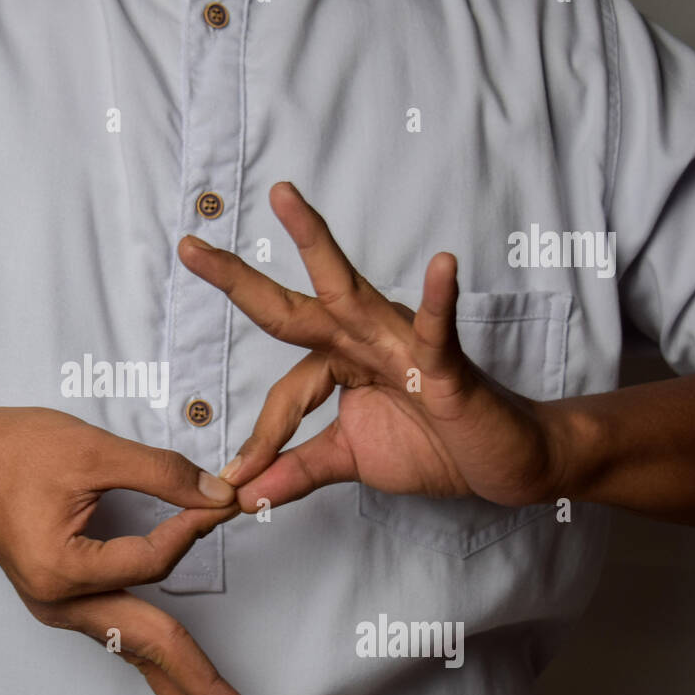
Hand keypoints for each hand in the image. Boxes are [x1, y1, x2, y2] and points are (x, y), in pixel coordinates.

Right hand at [0, 406, 255, 694]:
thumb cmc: (14, 449)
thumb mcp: (93, 451)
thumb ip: (161, 474)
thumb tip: (218, 496)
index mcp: (61, 569)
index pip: (151, 562)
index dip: (192, 529)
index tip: (223, 502)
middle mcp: (58, 602)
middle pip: (144, 646)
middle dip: (197, 685)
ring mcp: (59, 607)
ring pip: (130, 651)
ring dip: (176, 687)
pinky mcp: (63, 600)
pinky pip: (116, 634)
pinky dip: (150, 659)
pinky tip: (174, 684)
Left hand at [176, 181, 566, 511]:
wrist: (505, 461)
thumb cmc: (436, 447)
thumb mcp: (352, 461)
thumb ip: (298, 470)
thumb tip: (243, 495)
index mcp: (340, 363)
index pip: (284, 394)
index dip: (262, 439)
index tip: (241, 480)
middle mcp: (363, 341)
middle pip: (291, 309)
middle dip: (239, 280)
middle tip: (189, 247)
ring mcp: (403, 346)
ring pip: (350, 293)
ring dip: (314, 244)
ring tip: (283, 199)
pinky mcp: (447, 365)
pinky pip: (437, 330)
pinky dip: (437, 300)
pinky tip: (443, 264)